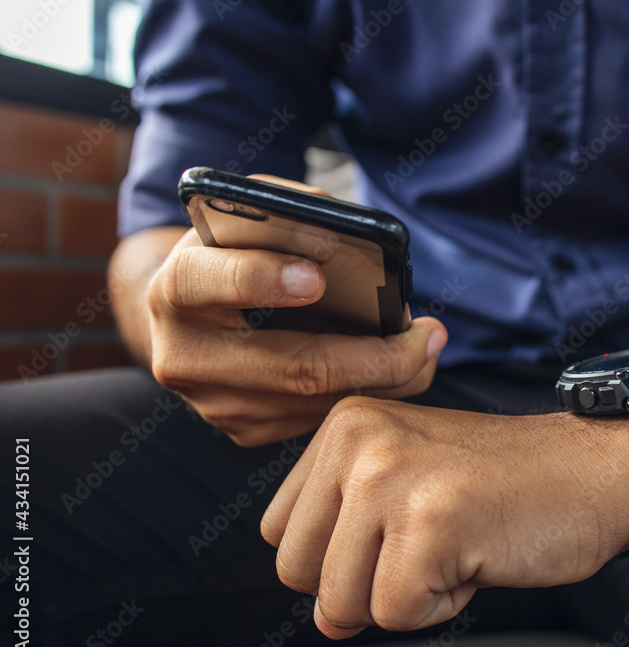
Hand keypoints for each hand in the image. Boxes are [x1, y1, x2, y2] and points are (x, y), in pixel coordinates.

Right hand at [145, 175, 446, 446]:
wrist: (196, 313)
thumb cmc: (232, 251)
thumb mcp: (247, 217)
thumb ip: (286, 211)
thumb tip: (347, 231)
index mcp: (174, 290)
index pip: (203, 282)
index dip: (262, 277)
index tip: (318, 275)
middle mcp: (186, 357)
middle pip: (294, 368)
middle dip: (373, 355)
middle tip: (427, 333)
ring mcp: (217, 405)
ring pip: (321, 401)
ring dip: (388, 376)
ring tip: (429, 344)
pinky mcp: (247, 429)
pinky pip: (322, 415)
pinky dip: (369, 389)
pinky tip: (401, 366)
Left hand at [260, 397, 628, 638]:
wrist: (594, 470)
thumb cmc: (506, 482)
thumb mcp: (406, 483)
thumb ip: (346, 538)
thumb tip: (322, 619)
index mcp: (345, 424)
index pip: (282, 533)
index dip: (341, 556)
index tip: (401, 530)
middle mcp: (358, 440)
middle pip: (298, 572)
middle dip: (366, 583)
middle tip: (431, 541)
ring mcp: (390, 477)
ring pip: (341, 601)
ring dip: (407, 594)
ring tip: (456, 543)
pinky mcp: (428, 521)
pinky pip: (396, 615)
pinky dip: (443, 605)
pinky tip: (476, 556)